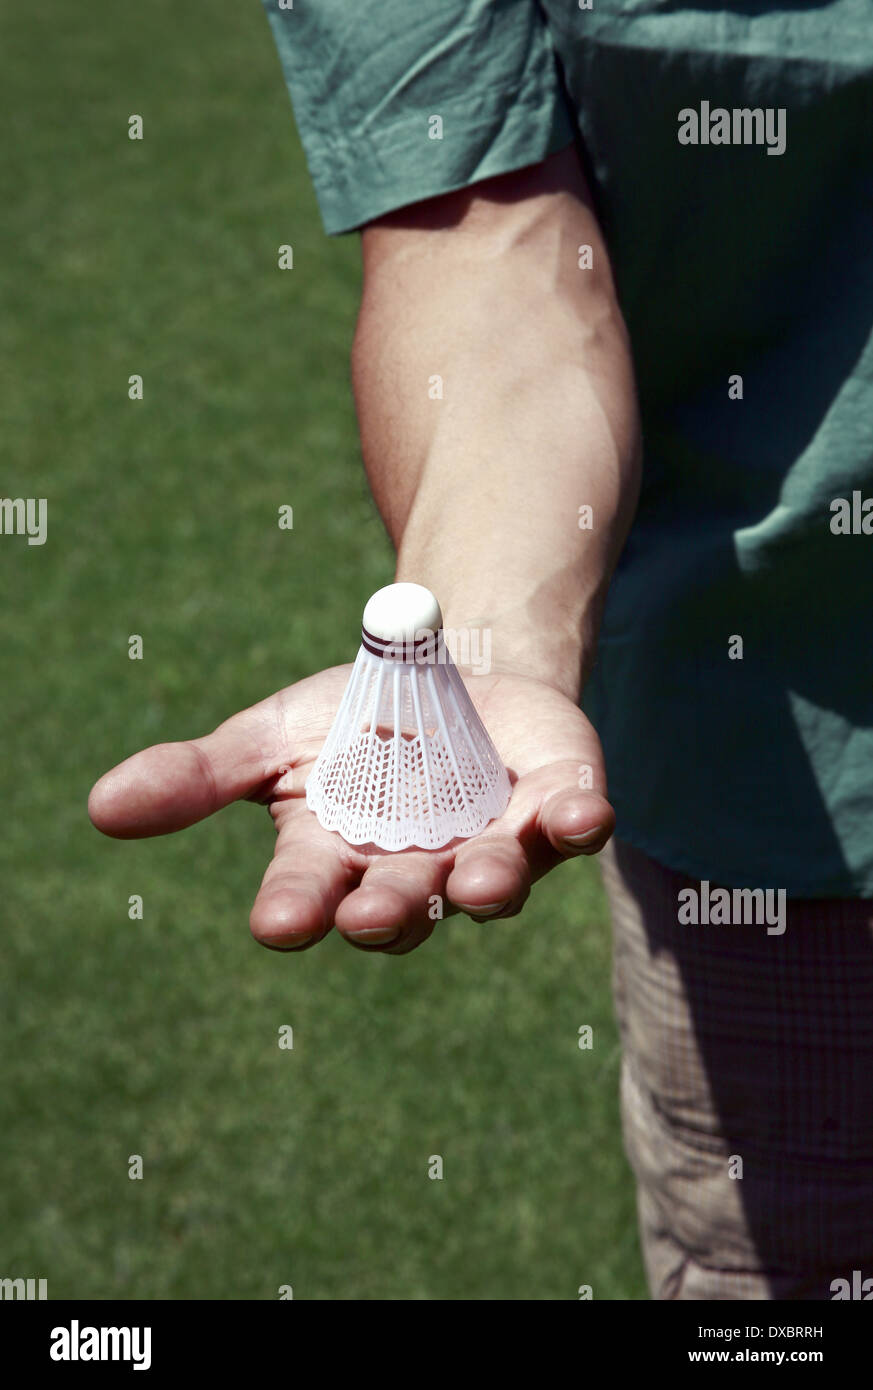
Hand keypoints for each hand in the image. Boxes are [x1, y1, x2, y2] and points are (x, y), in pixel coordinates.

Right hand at [88, 665, 613, 954]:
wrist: (447, 674)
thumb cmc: (354, 723)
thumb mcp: (270, 737)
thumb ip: (198, 776)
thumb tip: (101, 807)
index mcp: (340, 857)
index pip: (311, 892)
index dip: (296, 907)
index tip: (278, 922)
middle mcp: (418, 868)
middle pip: (403, 903)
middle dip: (388, 910)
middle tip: (369, 915)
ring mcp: (492, 842)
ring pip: (490, 880)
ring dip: (486, 884)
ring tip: (479, 883)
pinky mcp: (555, 805)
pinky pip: (572, 825)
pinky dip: (579, 823)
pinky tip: (584, 816)